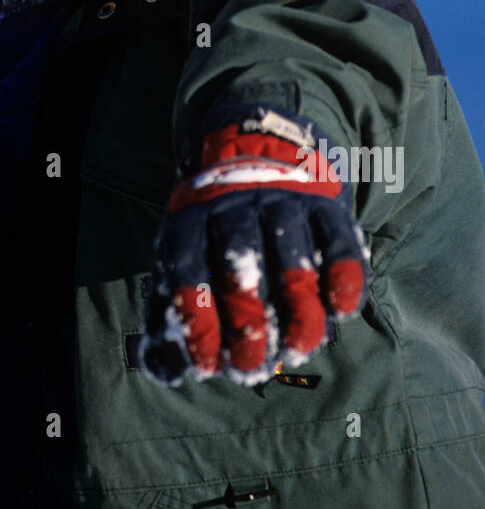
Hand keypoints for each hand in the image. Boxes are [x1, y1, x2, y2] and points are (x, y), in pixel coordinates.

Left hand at [138, 134, 369, 386]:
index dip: (197, 322)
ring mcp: (282, 199)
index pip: (187, 271)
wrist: (253, 137)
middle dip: (247, 323)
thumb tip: (162, 371)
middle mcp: (234, 206)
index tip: (208, 366)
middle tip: (253, 366)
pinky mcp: (324, 199)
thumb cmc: (213, 219)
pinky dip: (344, 277)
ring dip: (299, 310)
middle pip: (240, 267)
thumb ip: (172, 307)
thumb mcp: (183, 246)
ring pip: (293, 259)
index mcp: (191, 219)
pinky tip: (341, 310)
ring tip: (300, 348)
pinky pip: (339, 241)